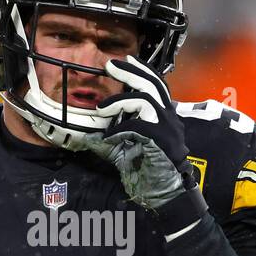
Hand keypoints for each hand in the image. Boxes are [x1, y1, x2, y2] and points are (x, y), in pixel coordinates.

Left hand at [85, 56, 192, 210]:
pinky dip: (121, 128)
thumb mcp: (122, 154)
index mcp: (163, 118)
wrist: (165, 195)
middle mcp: (169, 119)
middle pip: (153, 85)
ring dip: (121, 100)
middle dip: (130, 72)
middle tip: (110, 65)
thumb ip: (107, 142)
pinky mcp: (164, 141)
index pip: (156, 86)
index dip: (142, 71)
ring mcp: (168, 129)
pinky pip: (140, 126)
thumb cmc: (148, 174)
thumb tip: (87, 136)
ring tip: (102, 108)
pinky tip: (109, 137)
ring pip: (148, 99)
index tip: (126, 61)